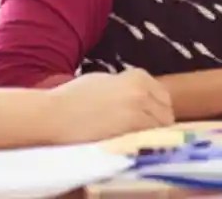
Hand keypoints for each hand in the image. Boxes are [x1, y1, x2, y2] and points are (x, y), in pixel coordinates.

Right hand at [45, 68, 173, 143]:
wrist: (55, 114)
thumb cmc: (73, 97)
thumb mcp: (105, 81)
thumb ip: (127, 87)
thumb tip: (140, 97)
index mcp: (138, 76)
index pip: (164, 97)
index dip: (158, 111)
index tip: (151, 121)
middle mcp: (143, 90)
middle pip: (166, 113)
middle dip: (158, 124)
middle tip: (145, 134)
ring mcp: (139, 108)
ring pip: (161, 127)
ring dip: (153, 134)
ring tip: (137, 141)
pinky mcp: (132, 127)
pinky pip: (150, 137)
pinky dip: (146, 142)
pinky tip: (133, 145)